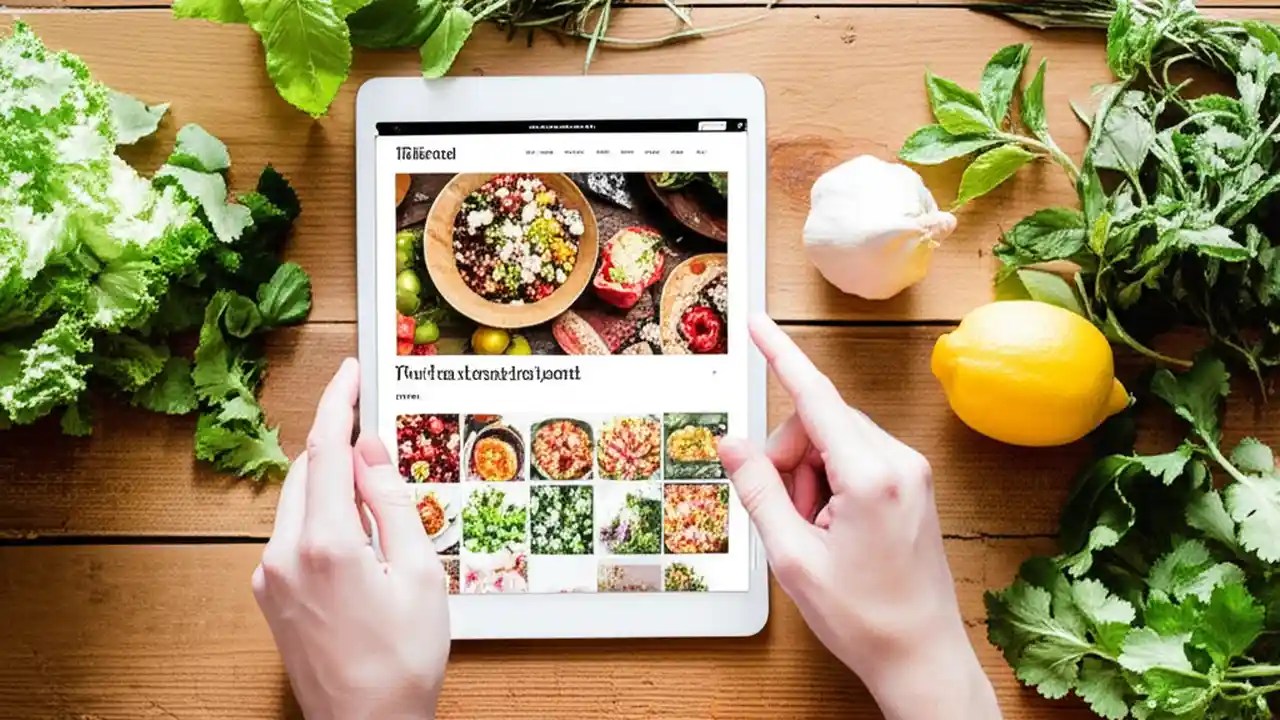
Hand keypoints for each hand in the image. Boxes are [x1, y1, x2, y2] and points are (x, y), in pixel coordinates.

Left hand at [252, 358, 449, 719]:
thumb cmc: (402, 662)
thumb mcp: (421, 572)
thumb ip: (393, 501)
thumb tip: (372, 449)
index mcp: (325, 543)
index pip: (326, 449)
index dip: (339, 401)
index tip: (351, 371)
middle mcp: (284, 555)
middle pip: (308, 470)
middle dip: (341, 447)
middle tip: (382, 442)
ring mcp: (271, 577)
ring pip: (298, 502)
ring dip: (334, 487)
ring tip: (383, 514)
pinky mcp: (270, 595)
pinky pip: (294, 534)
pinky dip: (323, 519)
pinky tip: (360, 545)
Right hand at [719, 316, 999, 719]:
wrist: (920, 656)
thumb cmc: (863, 617)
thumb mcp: (791, 557)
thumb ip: (758, 490)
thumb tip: (730, 442)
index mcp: (871, 477)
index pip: (814, 396)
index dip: (780, 354)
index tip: (758, 323)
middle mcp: (899, 462)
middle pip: (817, 422)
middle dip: (788, 461)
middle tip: (787, 518)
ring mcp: (910, 471)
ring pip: (833, 440)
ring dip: (808, 477)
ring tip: (815, 534)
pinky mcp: (911, 483)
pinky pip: (854, 457)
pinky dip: (830, 484)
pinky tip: (832, 529)